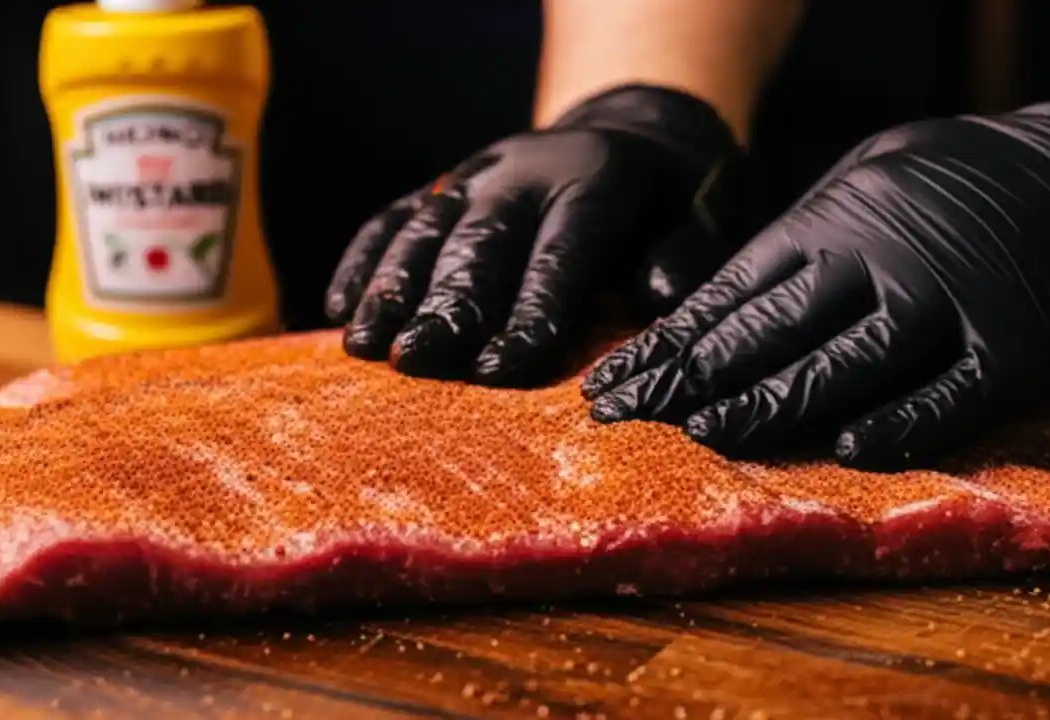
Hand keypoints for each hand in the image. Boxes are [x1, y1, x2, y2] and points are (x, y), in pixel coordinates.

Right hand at [324, 85, 752, 387]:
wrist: (633, 129)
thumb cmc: (674, 195)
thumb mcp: (710, 211)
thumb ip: (689, 253)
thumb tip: (658, 298)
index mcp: (596, 180)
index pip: (558, 253)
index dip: (529, 313)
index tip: (499, 371)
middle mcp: (525, 171)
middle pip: (479, 242)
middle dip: (444, 305)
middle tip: (413, 361)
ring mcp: (475, 174)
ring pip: (425, 229)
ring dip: (390, 288)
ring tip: (363, 345)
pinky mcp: (442, 185)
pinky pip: (392, 216)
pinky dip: (362, 259)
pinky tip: (339, 308)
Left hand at [582, 103, 1049, 470]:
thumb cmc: (929, 185)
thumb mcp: (848, 189)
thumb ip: (788, 249)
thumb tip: (700, 317)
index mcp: (826, 224)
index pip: (727, 296)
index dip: (666, 346)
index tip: (613, 384)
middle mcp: (876, 262)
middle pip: (769, 330)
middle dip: (691, 378)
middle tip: (627, 415)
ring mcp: (944, 304)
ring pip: (845, 363)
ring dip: (772, 403)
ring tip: (705, 433)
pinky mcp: (1010, 349)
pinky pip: (949, 396)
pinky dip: (901, 425)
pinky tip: (848, 450)